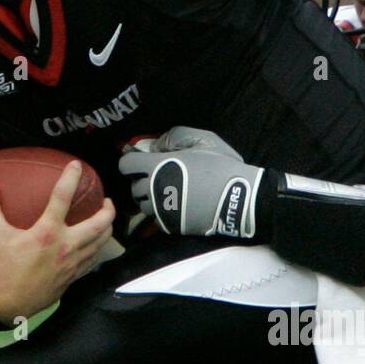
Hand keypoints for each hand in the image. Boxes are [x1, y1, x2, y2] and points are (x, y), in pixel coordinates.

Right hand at [0, 159, 115, 321]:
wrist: (8, 303)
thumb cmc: (2, 269)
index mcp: (47, 233)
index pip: (62, 197)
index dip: (71, 178)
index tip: (77, 166)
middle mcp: (66, 246)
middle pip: (99, 224)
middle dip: (108, 209)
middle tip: (106, 200)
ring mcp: (73, 263)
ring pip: (102, 242)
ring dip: (107, 228)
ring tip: (105, 219)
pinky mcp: (74, 276)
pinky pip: (94, 259)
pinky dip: (99, 247)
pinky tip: (95, 244)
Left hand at [120, 129, 266, 238]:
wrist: (238, 199)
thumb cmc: (221, 166)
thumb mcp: (201, 140)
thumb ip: (173, 138)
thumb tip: (156, 147)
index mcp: (157, 166)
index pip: (126, 165)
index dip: (131, 162)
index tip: (140, 163)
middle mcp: (153, 189)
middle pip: (134, 187)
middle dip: (142, 182)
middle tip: (158, 178)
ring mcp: (161, 210)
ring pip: (143, 206)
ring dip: (150, 200)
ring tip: (167, 194)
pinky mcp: (171, 226)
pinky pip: (157, 220)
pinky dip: (161, 213)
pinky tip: (176, 207)